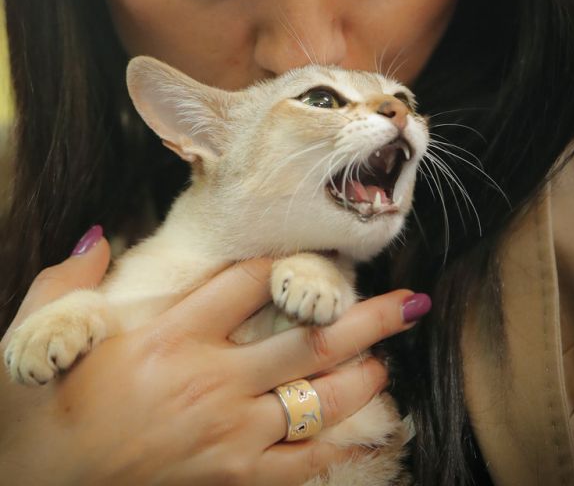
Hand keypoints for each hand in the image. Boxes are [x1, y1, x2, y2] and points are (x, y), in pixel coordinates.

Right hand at [0, 235, 419, 485]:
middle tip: (409, 301)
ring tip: (389, 356)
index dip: (281, 260)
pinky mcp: (230, 478)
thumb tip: (103, 234)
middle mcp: (211, 380)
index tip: (304, 252)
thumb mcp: (43, 335)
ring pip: (318, 400)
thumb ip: (73, 278)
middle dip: (366, 317)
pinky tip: (363, 431)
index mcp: (170, 336)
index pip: (247, 280)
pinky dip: (335, 447)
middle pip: (307, 337)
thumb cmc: (43, 408)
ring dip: (363, 376)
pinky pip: (299, 464)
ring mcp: (228, 434)